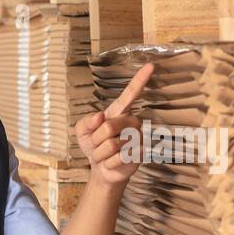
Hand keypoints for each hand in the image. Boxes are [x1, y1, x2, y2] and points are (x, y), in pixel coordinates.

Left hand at [75, 62, 154, 187]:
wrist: (101, 168)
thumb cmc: (93, 145)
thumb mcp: (82, 130)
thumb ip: (86, 121)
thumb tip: (100, 116)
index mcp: (119, 111)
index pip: (130, 94)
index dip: (140, 80)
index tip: (151, 65)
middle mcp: (132, 121)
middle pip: (108, 126)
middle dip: (95, 139)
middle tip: (97, 145)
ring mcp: (138, 138)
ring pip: (111, 145)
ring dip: (100, 153)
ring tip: (104, 154)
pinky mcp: (140, 154)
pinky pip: (118, 158)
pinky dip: (108, 163)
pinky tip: (112, 162)